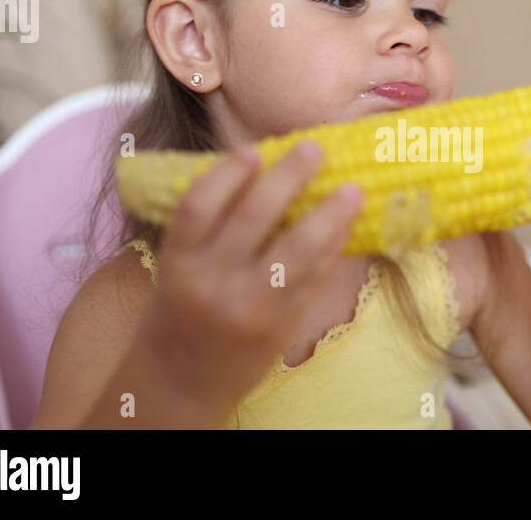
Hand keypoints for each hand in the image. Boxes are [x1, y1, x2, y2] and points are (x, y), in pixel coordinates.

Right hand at [140, 141, 363, 403]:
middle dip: (289, 177)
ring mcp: (247, 306)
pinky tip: (346, 229)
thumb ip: (214, 230)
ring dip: (330, 214)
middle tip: (315, 149)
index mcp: (178, 261)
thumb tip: (270, 174)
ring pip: (296, 249)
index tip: (253, 150)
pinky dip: (332, 251)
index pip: (199, 206)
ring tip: (352, 191)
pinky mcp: (277, 328)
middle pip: (253, 216)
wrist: (180, 381)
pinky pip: (312, 280)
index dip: (227, 174)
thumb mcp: (180, 268)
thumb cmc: (183, 310)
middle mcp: (210, 282)